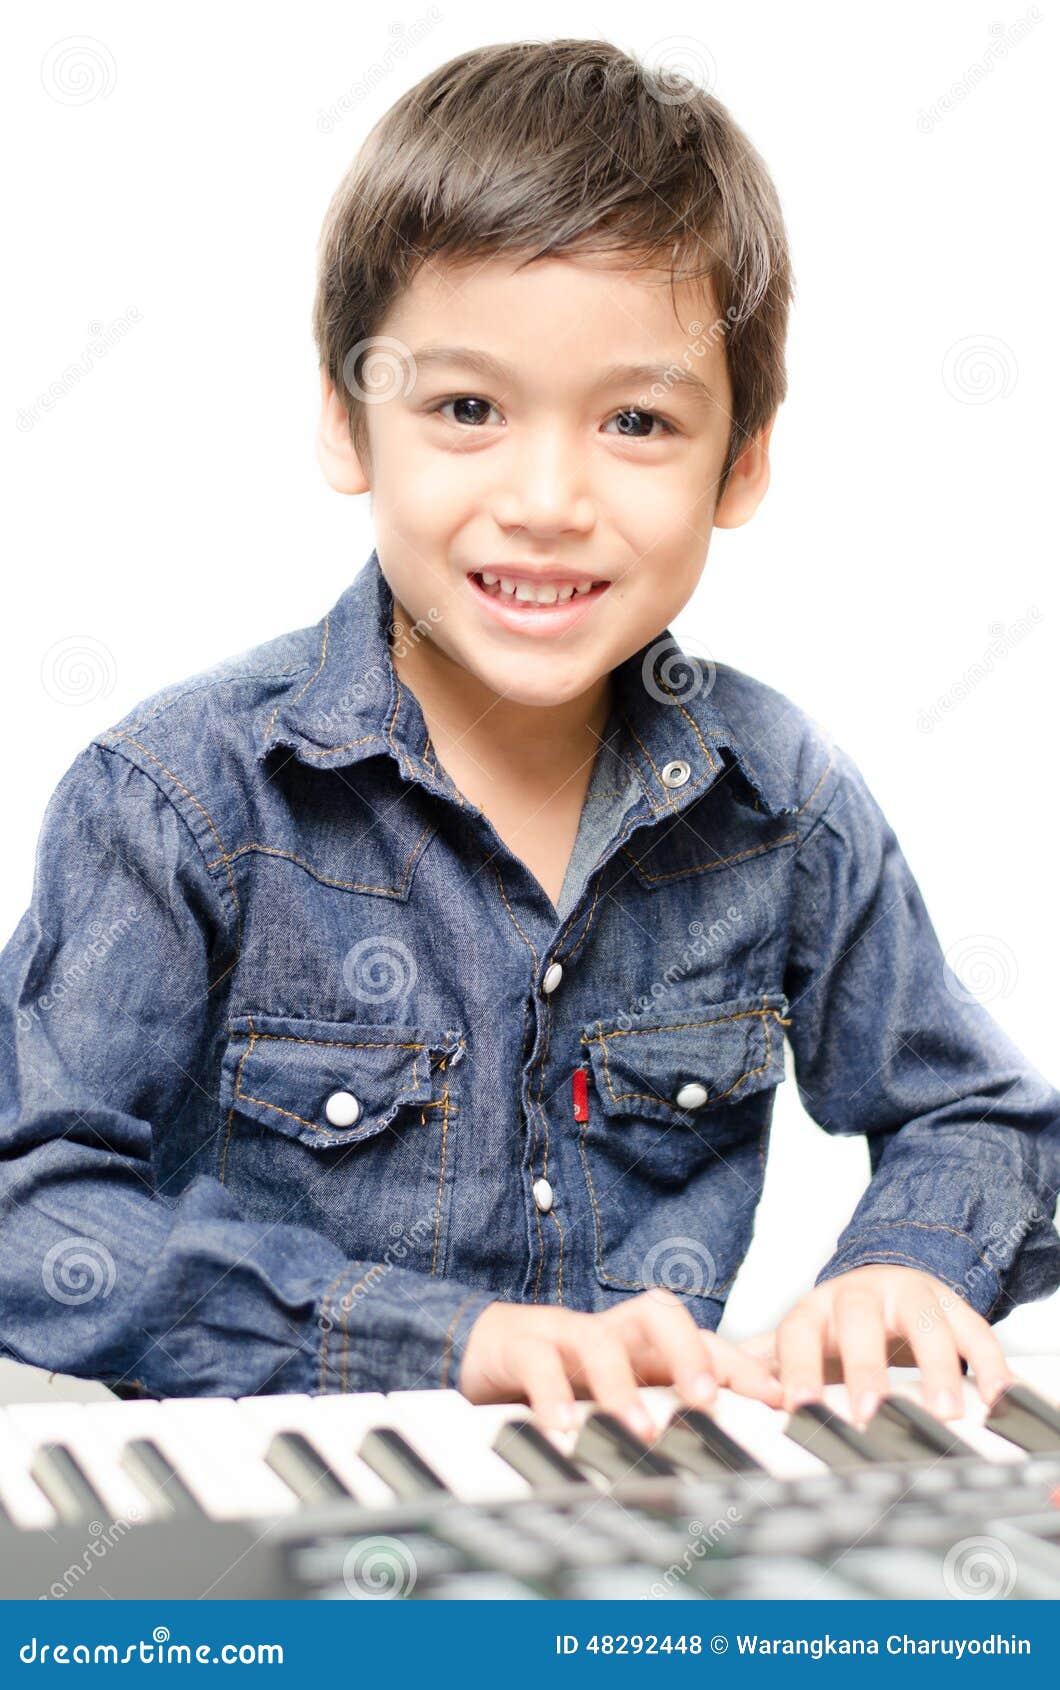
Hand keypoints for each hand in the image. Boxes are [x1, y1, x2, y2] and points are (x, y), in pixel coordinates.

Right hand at [459, 1289, 783, 1437]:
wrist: (486, 1348)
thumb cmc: (566, 1377)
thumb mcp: (623, 1396)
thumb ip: (667, 1413)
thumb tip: (730, 1455)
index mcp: (644, 1346)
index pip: (701, 1340)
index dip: (741, 1365)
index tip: (776, 1401)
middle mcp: (611, 1332)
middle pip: (658, 1314)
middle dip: (689, 1353)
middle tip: (707, 1399)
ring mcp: (564, 1334)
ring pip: (598, 1339)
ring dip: (622, 1385)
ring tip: (640, 1430)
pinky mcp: (519, 1345)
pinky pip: (537, 1360)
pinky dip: (551, 1392)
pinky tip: (562, 1428)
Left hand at [758, 1265, 1013, 1421]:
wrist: (882, 1282)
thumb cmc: (835, 1326)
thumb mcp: (801, 1341)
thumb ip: (767, 1367)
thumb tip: (725, 1392)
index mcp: (815, 1309)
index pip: (798, 1332)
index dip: (796, 1367)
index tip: (798, 1407)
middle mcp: (860, 1295)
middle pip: (859, 1321)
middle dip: (865, 1366)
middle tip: (870, 1411)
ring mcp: (909, 1294)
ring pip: (923, 1322)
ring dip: (936, 1367)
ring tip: (945, 1412)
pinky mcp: (950, 1303)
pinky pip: (973, 1328)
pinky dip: (988, 1362)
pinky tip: (996, 1394)